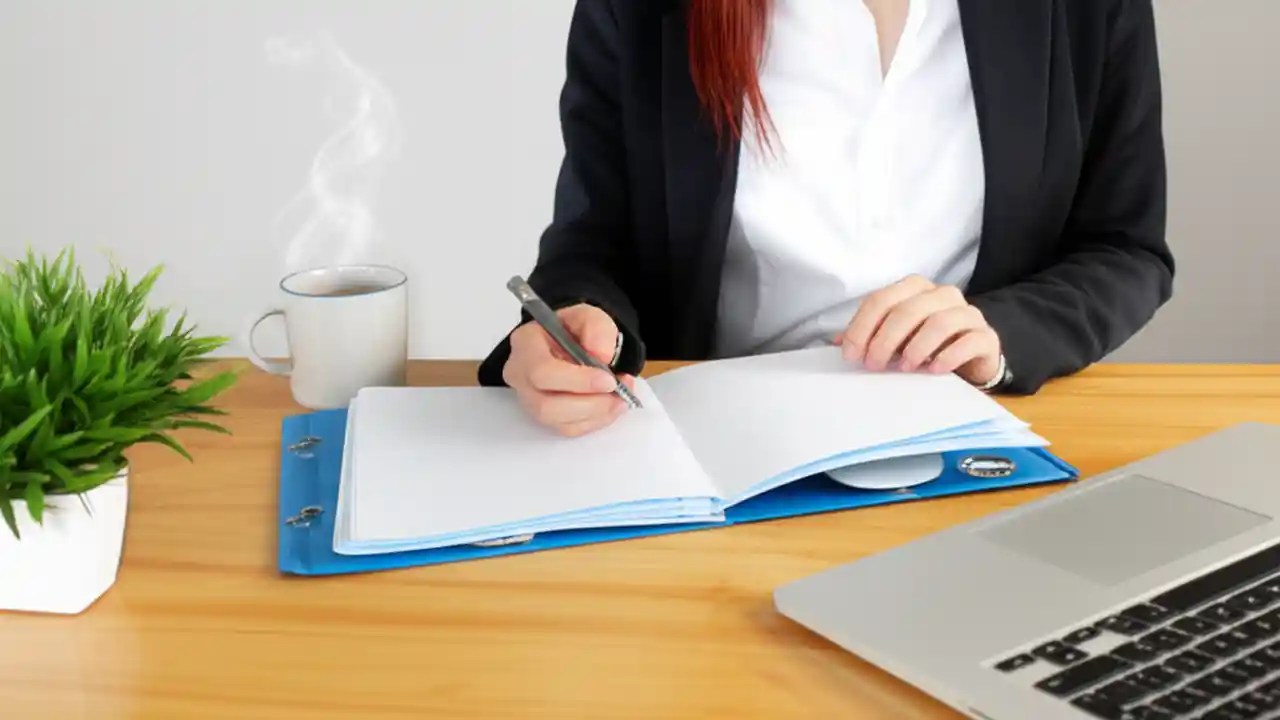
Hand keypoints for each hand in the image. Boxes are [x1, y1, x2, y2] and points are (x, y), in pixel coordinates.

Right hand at [503, 303, 633, 436]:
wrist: (573, 343)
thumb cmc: (574, 329)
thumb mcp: (589, 316)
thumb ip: (597, 329)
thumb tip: (601, 355)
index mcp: (525, 343)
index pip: (541, 371)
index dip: (576, 381)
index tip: (608, 380)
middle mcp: (520, 375)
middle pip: (546, 405)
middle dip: (589, 404)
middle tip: (619, 393)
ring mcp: (529, 399)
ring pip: (558, 422)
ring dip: (596, 414)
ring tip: (620, 398)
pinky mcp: (545, 417)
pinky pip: (569, 429)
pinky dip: (595, 421)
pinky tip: (611, 405)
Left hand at [835, 275, 1001, 385]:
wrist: (971, 358)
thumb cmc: (927, 344)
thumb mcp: (894, 338)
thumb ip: (869, 336)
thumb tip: (838, 343)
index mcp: (914, 289)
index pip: (882, 299)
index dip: (862, 327)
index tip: (850, 353)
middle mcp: (942, 295)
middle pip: (908, 309)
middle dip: (885, 339)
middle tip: (873, 364)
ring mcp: (967, 313)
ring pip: (940, 322)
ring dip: (916, 347)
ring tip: (903, 367)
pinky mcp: (986, 336)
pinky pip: (969, 341)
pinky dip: (948, 356)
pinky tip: (933, 369)